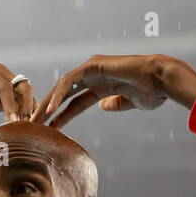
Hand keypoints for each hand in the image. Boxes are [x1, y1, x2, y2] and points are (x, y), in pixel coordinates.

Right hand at [0, 61, 36, 120]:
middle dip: (27, 105)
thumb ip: (4, 110)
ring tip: (12, 121)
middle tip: (28, 125)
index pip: (27, 94)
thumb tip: (23, 125)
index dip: (33, 109)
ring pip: (4, 85)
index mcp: (7, 80)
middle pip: (22, 85)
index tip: (37, 129)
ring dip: (10, 104)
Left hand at [32, 54, 195, 129]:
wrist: (161, 80)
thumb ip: (115, 104)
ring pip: (62, 87)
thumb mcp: (130, 103)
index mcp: (102, 86)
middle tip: (34, 127)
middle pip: (65, 94)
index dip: (62, 116)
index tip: (50, 131)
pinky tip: (51, 111)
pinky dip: (59, 95)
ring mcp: (92, 68)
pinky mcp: (92, 65)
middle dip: (49, 110)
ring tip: (37, 121)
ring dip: (48, 104)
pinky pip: (70, 81)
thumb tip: (103, 106)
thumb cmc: (151, 92)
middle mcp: (94, 76)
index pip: (75, 102)